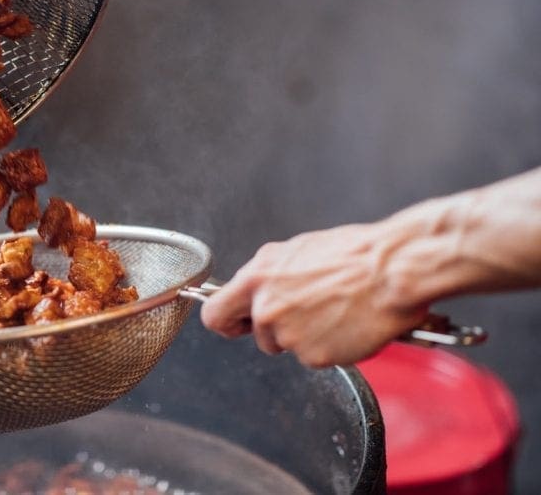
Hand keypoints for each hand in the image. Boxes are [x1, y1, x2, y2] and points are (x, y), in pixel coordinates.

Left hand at [201, 167, 540, 367]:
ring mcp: (290, 335)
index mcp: (258, 278)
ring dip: (305, 337)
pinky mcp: (315, 356)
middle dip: (269, 332)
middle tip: (299, 319)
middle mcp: (267, 308)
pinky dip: (330, 347)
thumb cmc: (354, 254)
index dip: (226, 321)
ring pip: (287, 346)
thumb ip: (270, 274)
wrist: (394, 270)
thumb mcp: (297, 251)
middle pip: (254, 335)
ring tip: (334, 312)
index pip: (214, 313)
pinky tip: (346, 325)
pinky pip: (315, 358)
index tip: (235, 323)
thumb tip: (258, 286)